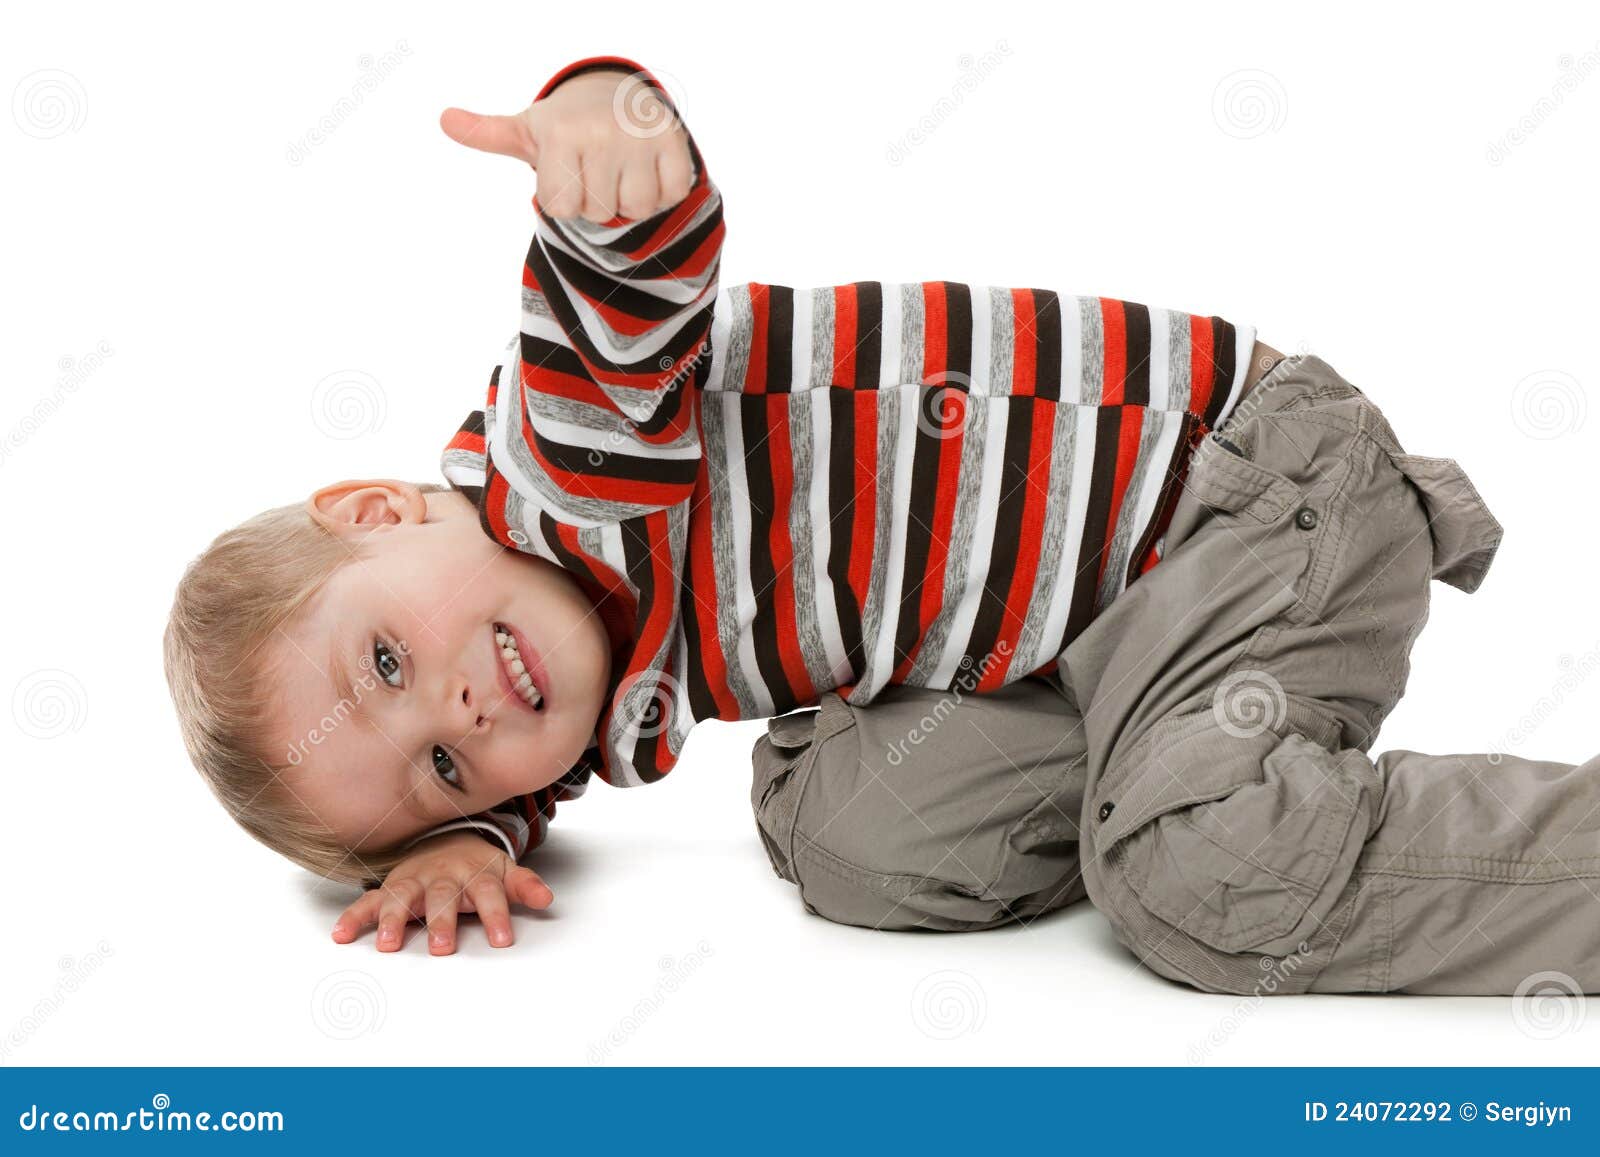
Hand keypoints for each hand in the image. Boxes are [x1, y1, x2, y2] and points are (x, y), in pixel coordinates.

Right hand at [330, 830, 552, 954]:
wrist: (445, 839)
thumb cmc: (476, 866)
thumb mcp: (503, 872)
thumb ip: (523, 886)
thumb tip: (546, 899)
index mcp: (474, 874)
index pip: (489, 893)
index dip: (496, 915)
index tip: (502, 940)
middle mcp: (443, 876)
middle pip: (443, 897)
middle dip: (442, 921)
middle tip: (443, 949)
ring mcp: (414, 880)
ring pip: (402, 897)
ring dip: (394, 919)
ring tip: (389, 944)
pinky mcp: (391, 887)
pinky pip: (369, 900)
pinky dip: (355, 916)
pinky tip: (341, 935)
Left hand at [440, 67, 694, 222]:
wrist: (617, 94)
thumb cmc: (567, 125)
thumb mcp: (528, 129)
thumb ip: (488, 133)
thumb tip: (445, 119)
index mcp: (562, 134)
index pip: (561, 208)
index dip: (565, 199)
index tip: (569, 173)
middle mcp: (601, 133)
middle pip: (598, 212)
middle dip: (597, 200)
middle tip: (597, 170)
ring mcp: (640, 139)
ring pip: (636, 208)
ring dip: (631, 200)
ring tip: (623, 170)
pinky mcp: (674, 143)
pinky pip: (671, 195)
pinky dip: (663, 192)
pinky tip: (649, 170)